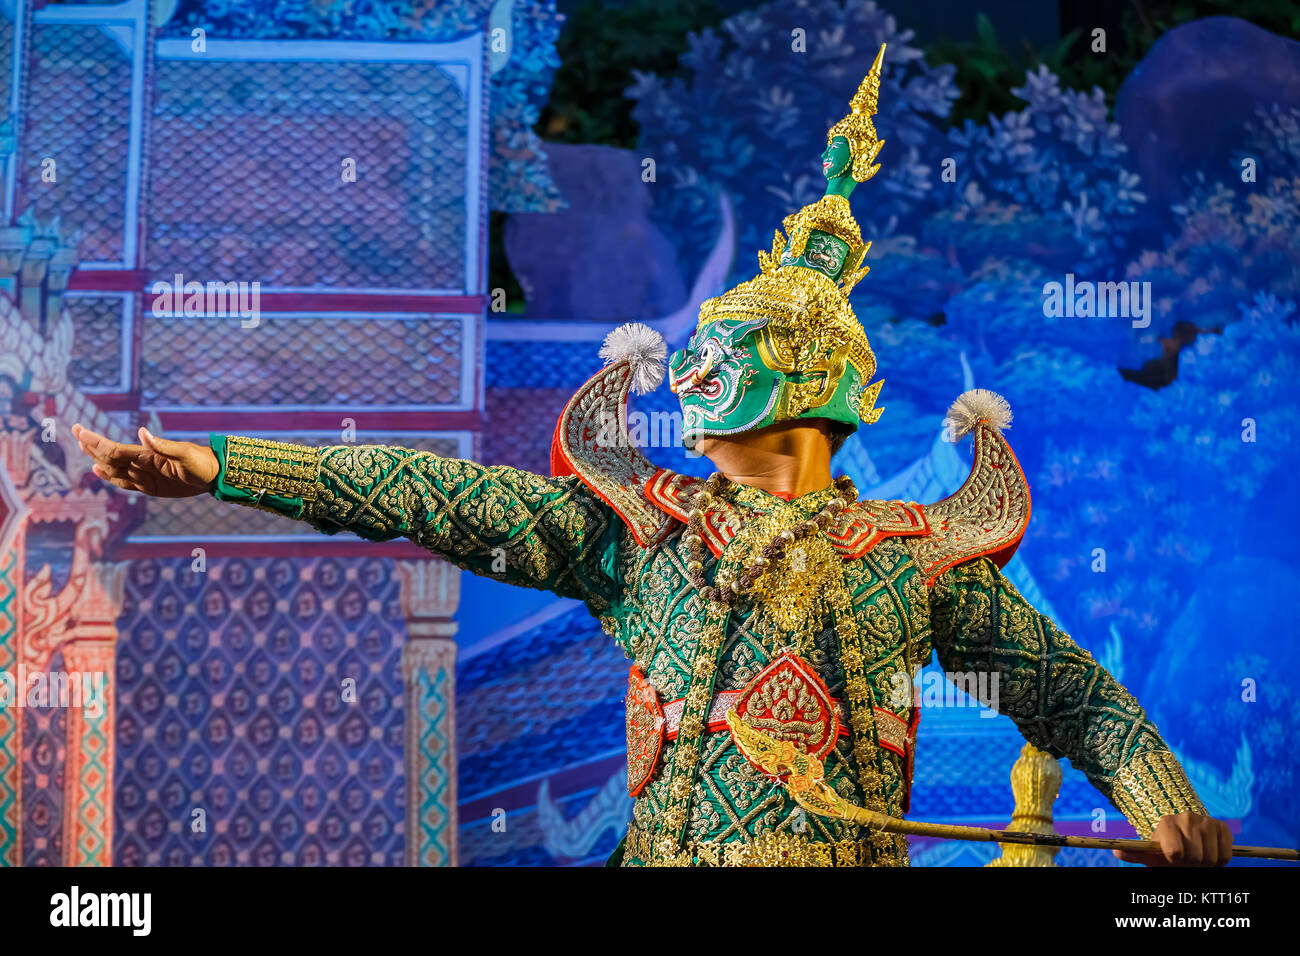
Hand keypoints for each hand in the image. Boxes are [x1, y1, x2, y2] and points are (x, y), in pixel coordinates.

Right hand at [72, 424, 218, 497]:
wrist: (215, 475)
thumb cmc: (202, 462)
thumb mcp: (185, 454)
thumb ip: (163, 446)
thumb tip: (142, 432)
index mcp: (148, 454)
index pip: (116, 449)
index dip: (97, 441)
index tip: (80, 431)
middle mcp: (143, 463)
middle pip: (111, 455)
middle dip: (93, 444)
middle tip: (76, 430)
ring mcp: (145, 475)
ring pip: (115, 468)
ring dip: (98, 458)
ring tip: (82, 446)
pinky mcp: (150, 487)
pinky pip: (126, 483)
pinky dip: (110, 477)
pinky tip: (99, 470)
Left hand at [1114, 812, 1232, 865]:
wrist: (1186, 836)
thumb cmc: (1166, 848)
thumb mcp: (1149, 852)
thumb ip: (1133, 853)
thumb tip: (1116, 852)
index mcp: (1166, 823)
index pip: (1175, 854)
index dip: (1175, 861)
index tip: (1172, 857)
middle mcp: (1186, 817)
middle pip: (1195, 857)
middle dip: (1191, 863)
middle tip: (1186, 858)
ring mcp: (1205, 820)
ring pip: (1212, 858)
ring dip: (1206, 862)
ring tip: (1197, 855)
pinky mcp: (1221, 826)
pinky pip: (1226, 854)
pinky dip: (1220, 859)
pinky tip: (1209, 851)